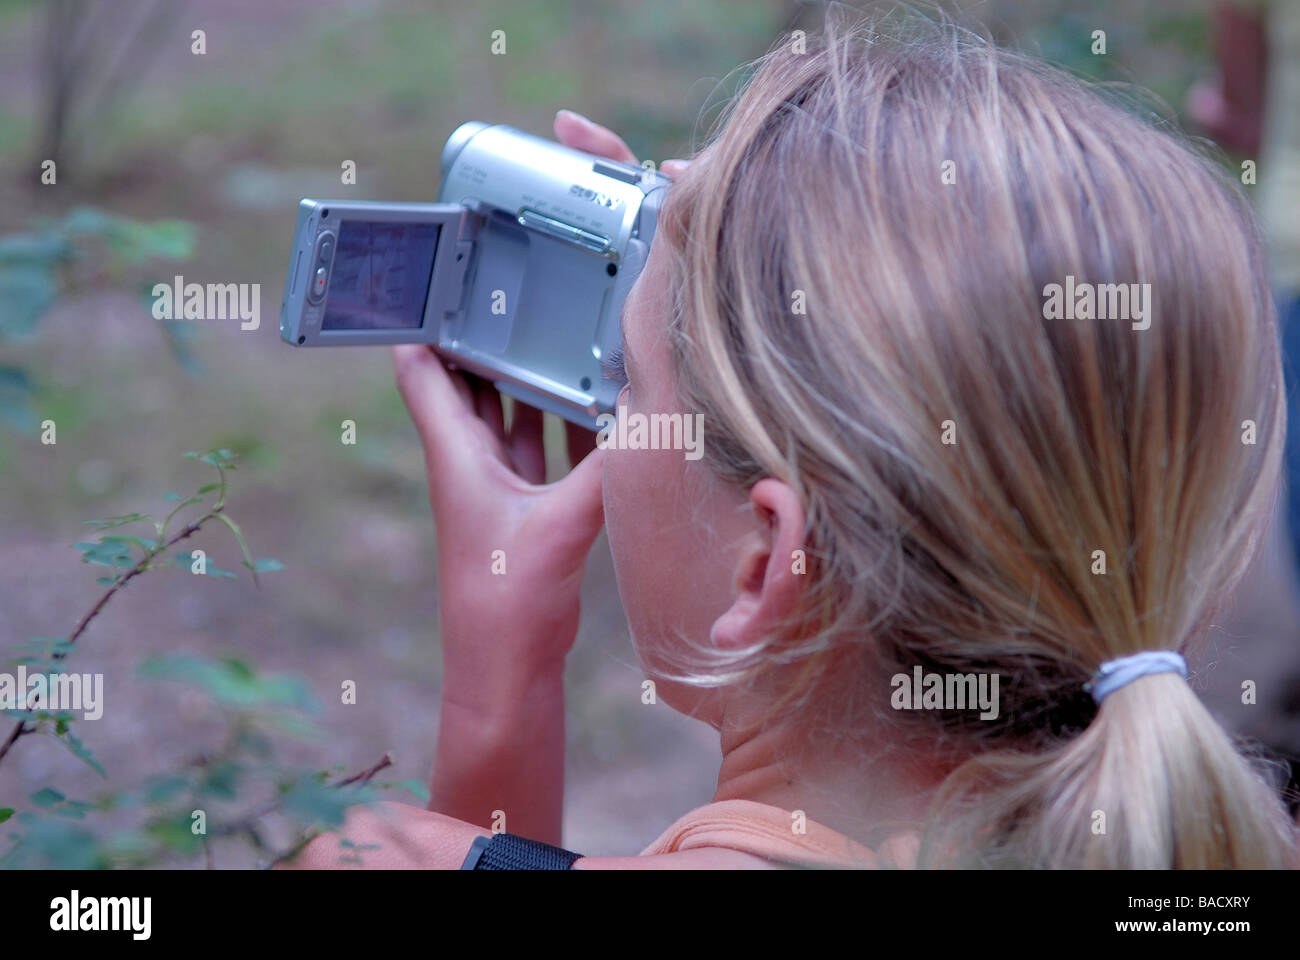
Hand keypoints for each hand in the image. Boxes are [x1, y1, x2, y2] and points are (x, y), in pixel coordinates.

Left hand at [393, 109, 673, 667]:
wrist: (507, 668)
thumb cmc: (508, 599)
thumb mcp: (561, 525)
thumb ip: (606, 467)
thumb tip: (649, 412)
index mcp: (458, 454)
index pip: (426, 368)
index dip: (425, 318)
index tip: (442, 269)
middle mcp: (474, 461)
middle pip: (473, 380)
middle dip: (491, 335)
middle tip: (520, 285)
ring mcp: (502, 485)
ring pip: (512, 411)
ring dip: (529, 376)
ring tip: (562, 329)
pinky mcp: (533, 507)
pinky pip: (546, 448)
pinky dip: (563, 422)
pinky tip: (595, 403)